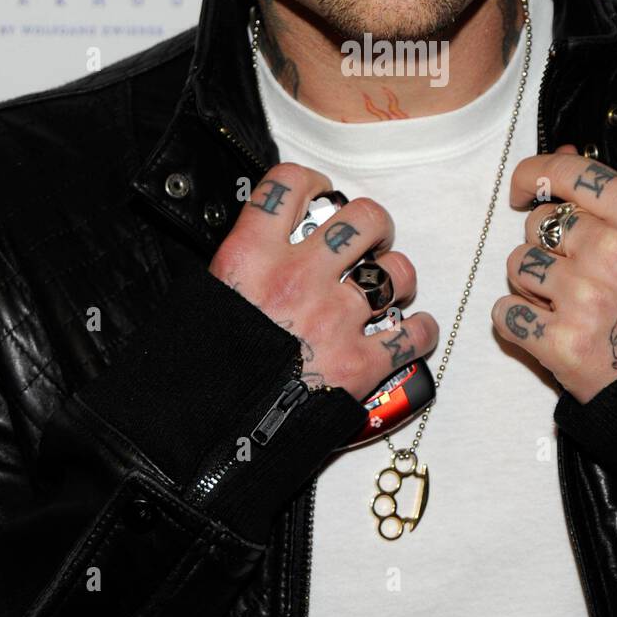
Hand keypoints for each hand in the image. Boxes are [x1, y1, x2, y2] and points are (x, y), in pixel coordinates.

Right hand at [209, 163, 438, 399]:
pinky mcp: (358, 364)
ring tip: (387, 287)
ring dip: (397, 277)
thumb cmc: (197, 371)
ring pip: (395, 272)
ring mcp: (332, 319)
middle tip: (369, 242)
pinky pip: (413, 334)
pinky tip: (413, 331)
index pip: (290, 184)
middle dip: (374, 226)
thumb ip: (239, 267)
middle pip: (363, 218)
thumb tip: (260, 250)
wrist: (201, 434)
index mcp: (251, 255)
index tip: (321, 193)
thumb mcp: (201, 299)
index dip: (313, 182)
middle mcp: (297, 277)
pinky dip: (419, 332)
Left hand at [491, 145, 616, 402]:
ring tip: (566, 303)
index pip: (571, 173)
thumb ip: (609, 195)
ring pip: (518, 264)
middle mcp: (615, 254)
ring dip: (531, 284)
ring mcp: (587, 300)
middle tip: (577, 273)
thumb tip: (564, 151)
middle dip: (546, 246)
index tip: (524, 189)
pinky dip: (518, 322)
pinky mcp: (561, 342)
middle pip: (538, 224)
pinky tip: (549, 328)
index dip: (535, 174)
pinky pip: (505, 312)